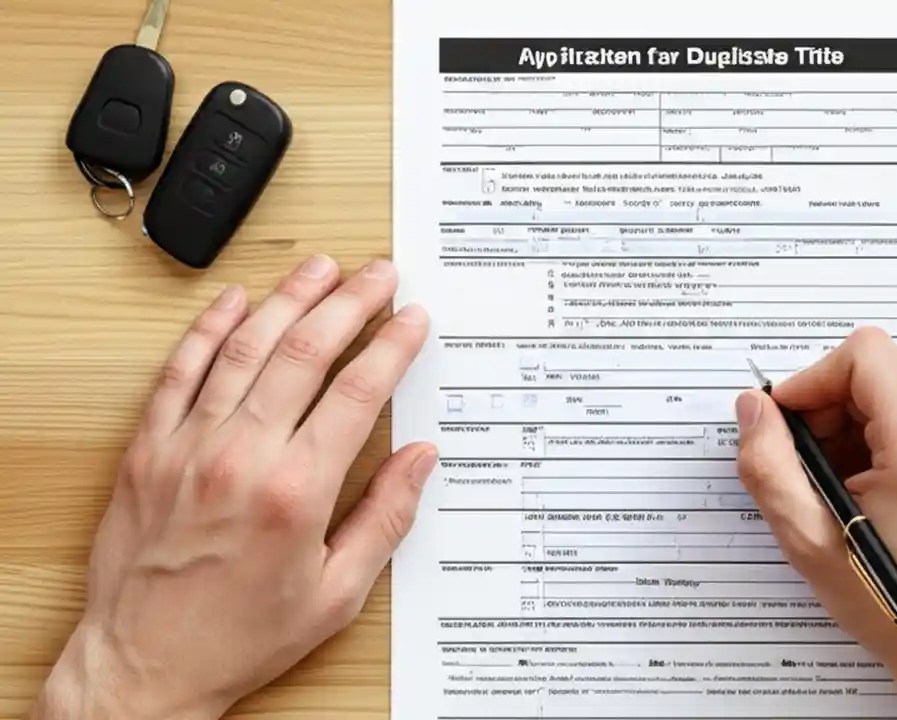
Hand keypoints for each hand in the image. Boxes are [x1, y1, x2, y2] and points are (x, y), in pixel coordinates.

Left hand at [30, 256, 434, 719]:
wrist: (144, 667)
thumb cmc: (240, 637)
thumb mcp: (337, 595)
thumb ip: (386, 518)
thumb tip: (421, 460)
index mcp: (296, 492)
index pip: (356, 392)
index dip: (392, 346)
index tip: (412, 319)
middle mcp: (240, 457)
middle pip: (305, 353)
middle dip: (350, 303)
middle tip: (378, 275)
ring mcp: (188, 448)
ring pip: (245, 349)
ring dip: (287, 299)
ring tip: (320, 267)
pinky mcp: (148, 451)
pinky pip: (179, 372)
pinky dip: (207, 330)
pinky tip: (233, 301)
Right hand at [734, 328, 896, 719]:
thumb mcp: (810, 539)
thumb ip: (769, 465)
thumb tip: (754, 409)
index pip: (862, 354)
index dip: (810, 381)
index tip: (785, 422)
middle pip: (868, 374)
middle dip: (822, 414)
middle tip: (805, 473)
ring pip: (880, 396)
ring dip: (842, 434)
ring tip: (835, 495)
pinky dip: (867, 445)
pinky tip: (859, 497)